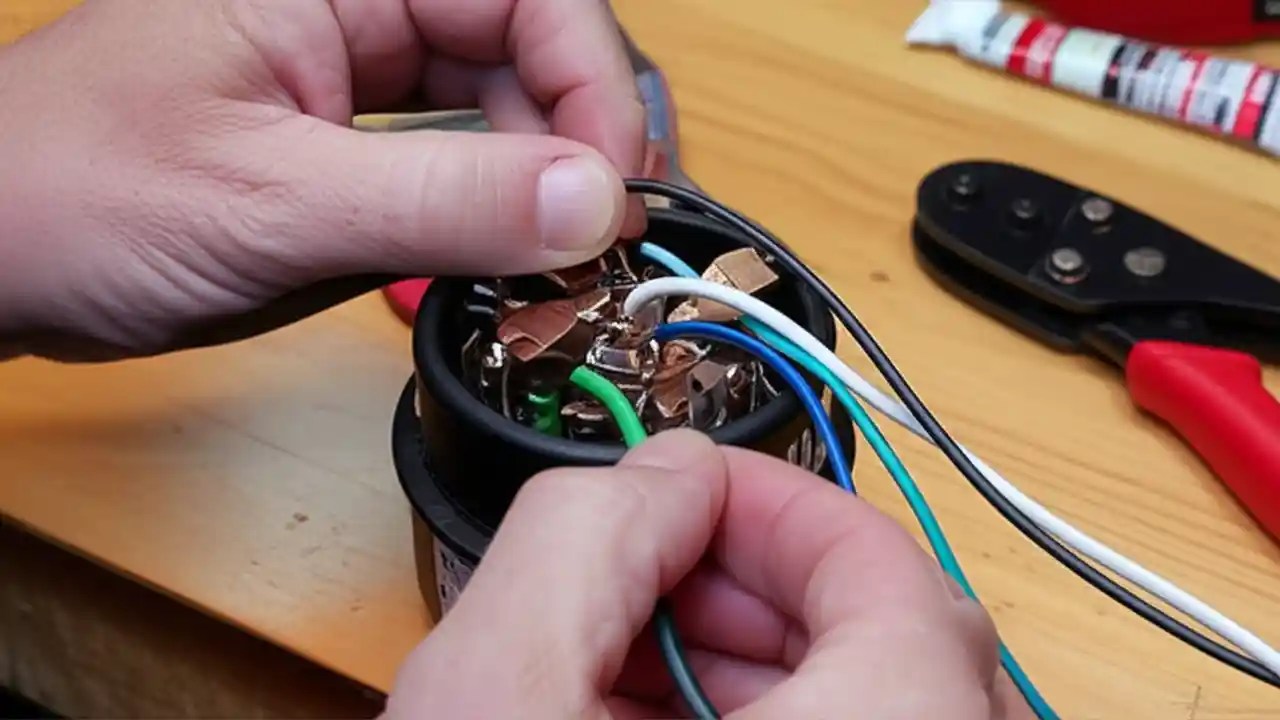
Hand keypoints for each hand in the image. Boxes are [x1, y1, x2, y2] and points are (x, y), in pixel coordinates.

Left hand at [0, 0, 644, 359]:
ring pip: (508, 102)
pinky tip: (507, 257)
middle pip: (533, 42)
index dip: (592, 83)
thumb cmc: (74, 195)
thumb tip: (593, 202)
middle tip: (602, 239)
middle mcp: (359, 4)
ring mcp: (359, 68)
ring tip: (559, 262)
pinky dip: (498, 210)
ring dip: (548, 180)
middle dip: (582, 137)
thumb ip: (443, 200)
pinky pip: (463, 153)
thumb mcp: (271, 202)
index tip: (611, 189)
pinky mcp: (355, 135)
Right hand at [386, 430, 1030, 718]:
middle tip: (653, 571)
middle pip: (889, 639)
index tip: (693, 490)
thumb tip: (654, 469)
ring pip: (861, 701)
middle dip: (754, 581)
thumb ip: (578, 535)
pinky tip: (644, 715)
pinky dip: (750, 718)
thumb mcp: (493, 693)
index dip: (785, 504)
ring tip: (626, 656)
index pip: (895, 580)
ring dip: (746, 659)